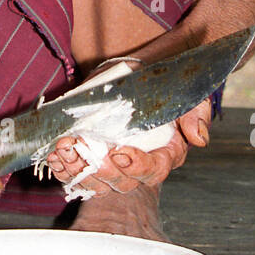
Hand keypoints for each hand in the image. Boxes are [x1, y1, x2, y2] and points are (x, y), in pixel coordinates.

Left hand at [45, 91, 211, 197]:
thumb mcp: (187, 95)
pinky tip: (55, 156)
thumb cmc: (165, 85)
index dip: (136, 167)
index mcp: (164, 155)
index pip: (153, 172)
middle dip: (100, 169)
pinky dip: (64, 167)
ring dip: (77, 169)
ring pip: (95, 181)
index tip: (120, 153)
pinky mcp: (91, 153)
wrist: (140, 71)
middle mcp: (137, 164)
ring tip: (63, 149)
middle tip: (82, 148)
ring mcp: (112, 161)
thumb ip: (195, 115)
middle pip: (121, 183)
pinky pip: (76, 172)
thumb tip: (199, 138)